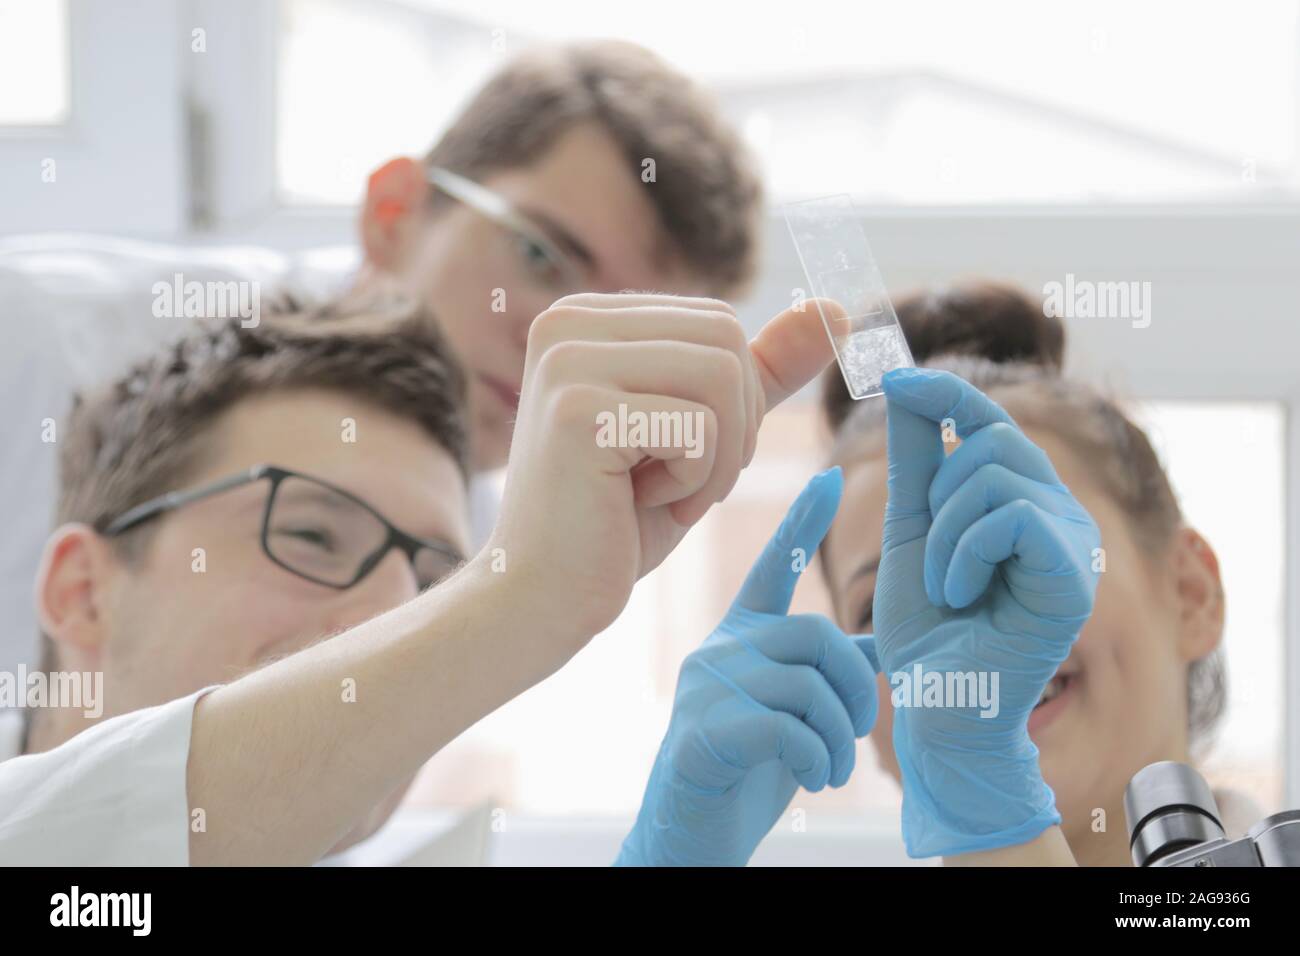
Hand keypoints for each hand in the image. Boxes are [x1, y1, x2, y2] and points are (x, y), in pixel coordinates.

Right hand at [489, 292, 840, 643]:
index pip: (720, 325)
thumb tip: (836, 312)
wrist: (540, 598)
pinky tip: (636, 504)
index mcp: (589, 317)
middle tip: (680, 481)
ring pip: (722, 377)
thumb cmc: (614, 520)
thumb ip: (761, 371)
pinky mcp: (579, 409)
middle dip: (734, 426)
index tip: (680, 456)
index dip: (733, 402)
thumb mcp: (703, 436)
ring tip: (663, 492)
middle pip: (727, 341)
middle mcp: (568, 320)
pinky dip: (693, 481)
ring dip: (717, 456)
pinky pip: (700, 426)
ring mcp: (568, 360)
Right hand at [616, 468, 877, 865]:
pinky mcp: (703, 732)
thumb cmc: (745, 772)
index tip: (826, 476)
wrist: (691, 835)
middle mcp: (720, 650)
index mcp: (740, 638)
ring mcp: (707, 689)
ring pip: (808, 686)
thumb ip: (824, 677)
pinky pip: (787, 728)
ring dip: (838, 737)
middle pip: (815, 634)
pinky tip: (812, 780)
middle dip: (855, 687)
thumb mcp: (792, 714)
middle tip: (856, 733)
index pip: (772, 567)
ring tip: (832, 770)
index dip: (800, 522)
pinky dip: (816, 759)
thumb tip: (877, 647)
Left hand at [873, 366, 1099, 856]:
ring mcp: (1074, 540)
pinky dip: (966, 552)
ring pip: (997, 474)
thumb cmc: (925, 627)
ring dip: (946, 532)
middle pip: (993, 438)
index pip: (988, 419)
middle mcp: (1057, 512)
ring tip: (946, 586)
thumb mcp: (910, 527)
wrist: (937, 706)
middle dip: (939, 490)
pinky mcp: (1074, 572)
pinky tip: (963, 595)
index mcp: (1021, 499)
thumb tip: (903, 382)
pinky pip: (1012, 515)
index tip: (892, 378)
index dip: (944, 391)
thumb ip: (916, 457)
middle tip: (933, 558)